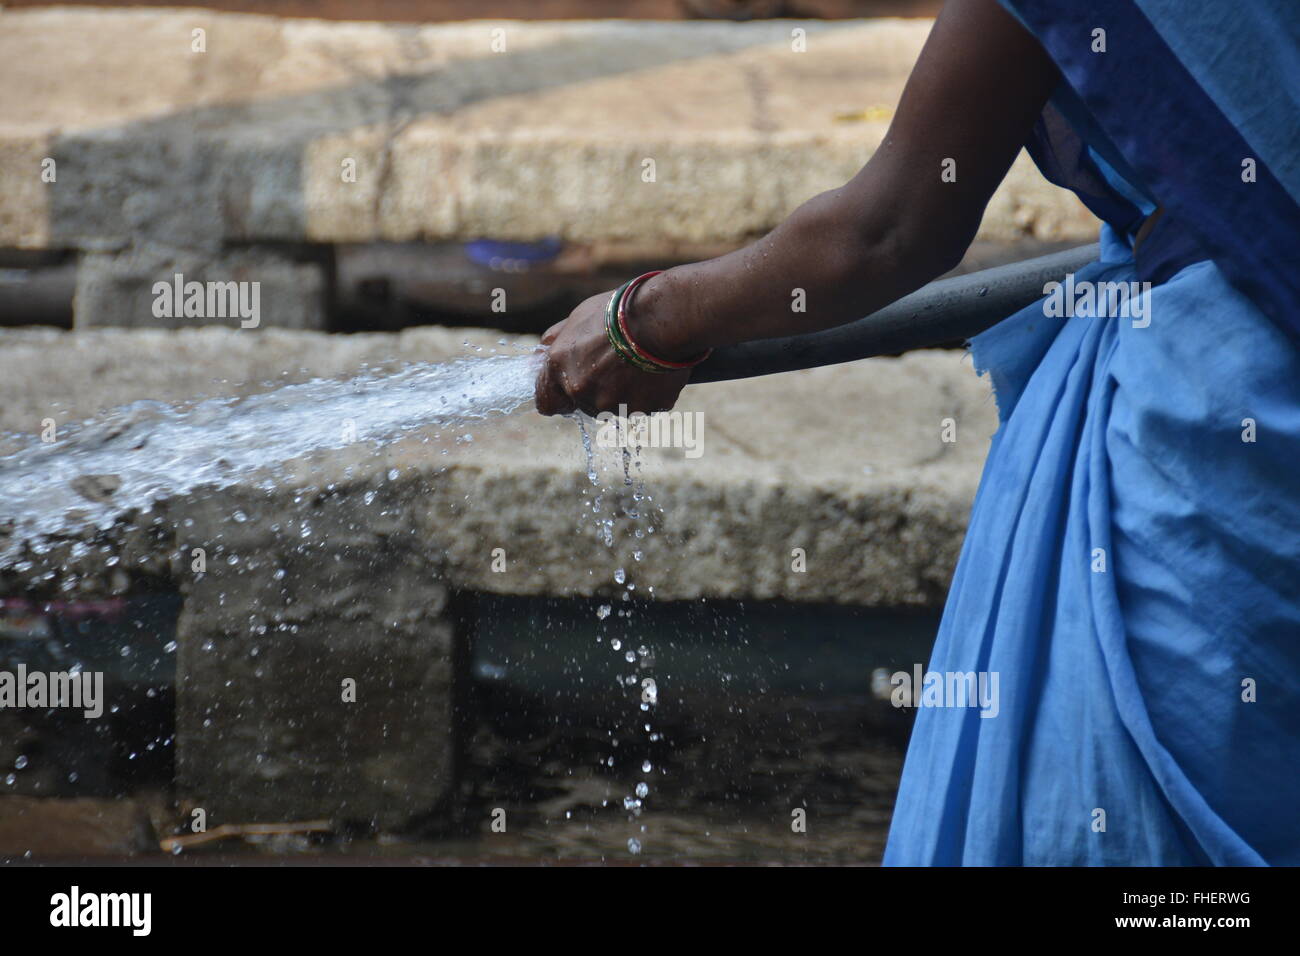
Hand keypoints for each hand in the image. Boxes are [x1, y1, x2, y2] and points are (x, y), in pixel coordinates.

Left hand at [534, 291, 690, 416]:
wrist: (660, 316)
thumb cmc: (619, 310)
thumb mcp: (577, 318)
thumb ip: (556, 342)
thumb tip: (537, 357)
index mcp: (559, 367)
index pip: (546, 403)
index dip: (560, 397)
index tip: (571, 390)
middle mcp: (580, 390)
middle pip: (584, 404)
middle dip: (597, 390)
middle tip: (617, 366)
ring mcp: (610, 403)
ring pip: (614, 408)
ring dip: (623, 394)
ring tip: (639, 366)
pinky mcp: (640, 410)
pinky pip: (643, 407)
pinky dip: (648, 395)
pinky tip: (654, 372)